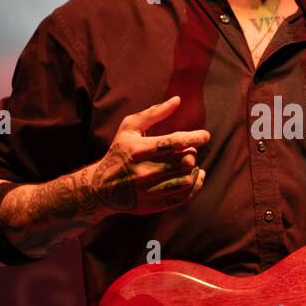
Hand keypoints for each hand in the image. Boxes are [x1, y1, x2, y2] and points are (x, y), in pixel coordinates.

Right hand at [84, 96, 209, 215]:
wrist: (101, 189)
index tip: (205, 136)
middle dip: (192, 153)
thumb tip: (177, 100)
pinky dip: (196, 184)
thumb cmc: (119, 152)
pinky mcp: (156, 205)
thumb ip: (154, 113)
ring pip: (188, 178)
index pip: (175, 142)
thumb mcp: (129, 129)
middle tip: (188, 150)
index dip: (195, 137)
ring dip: (195, 169)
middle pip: (185, 160)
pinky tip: (195, 176)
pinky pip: (185, 196)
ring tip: (189, 163)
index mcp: (139, 150)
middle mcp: (145, 171)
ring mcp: (151, 190)